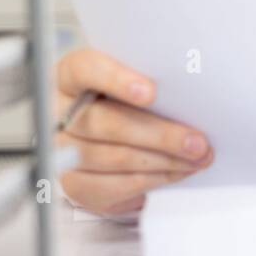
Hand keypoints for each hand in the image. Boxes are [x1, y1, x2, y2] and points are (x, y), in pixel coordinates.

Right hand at [55, 48, 213, 216]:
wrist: (107, 134)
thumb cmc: (124, 100)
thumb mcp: (132, 81)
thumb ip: (150, 81)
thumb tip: (190, 96)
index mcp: (70, 76)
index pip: (86, 70)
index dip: (116, 80)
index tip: (151, 93)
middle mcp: (59, 113)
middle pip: (106, 123)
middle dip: (159, 135)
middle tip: (197, 142)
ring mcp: (63, 152)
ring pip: (114, 158)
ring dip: (164, 161)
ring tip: (197, 158)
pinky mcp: (75, 184)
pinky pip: (115, 186)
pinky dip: (153, 180)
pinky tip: (178, 172)